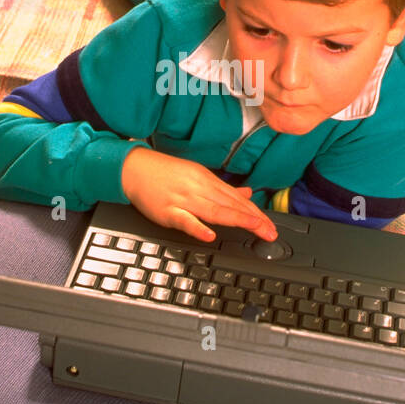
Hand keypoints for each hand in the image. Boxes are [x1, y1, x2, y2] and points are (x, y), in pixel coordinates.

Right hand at [121, 146, 276, 244]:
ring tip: (254, 228)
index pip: (236, 199)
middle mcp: (199, 189)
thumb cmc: (165, 174)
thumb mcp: (198, 177)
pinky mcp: (167, 211)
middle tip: (270, 232)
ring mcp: (183, 200)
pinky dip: (198, 227)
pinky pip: (184, 220)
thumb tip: (248, 195)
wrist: (134, 168)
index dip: (255, 213)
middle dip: (253, 219)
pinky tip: (209, 235)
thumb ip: (224, 190)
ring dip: (236, 219)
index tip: (270, 225)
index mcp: (207, 181)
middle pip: (230, 205)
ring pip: (213, 210)